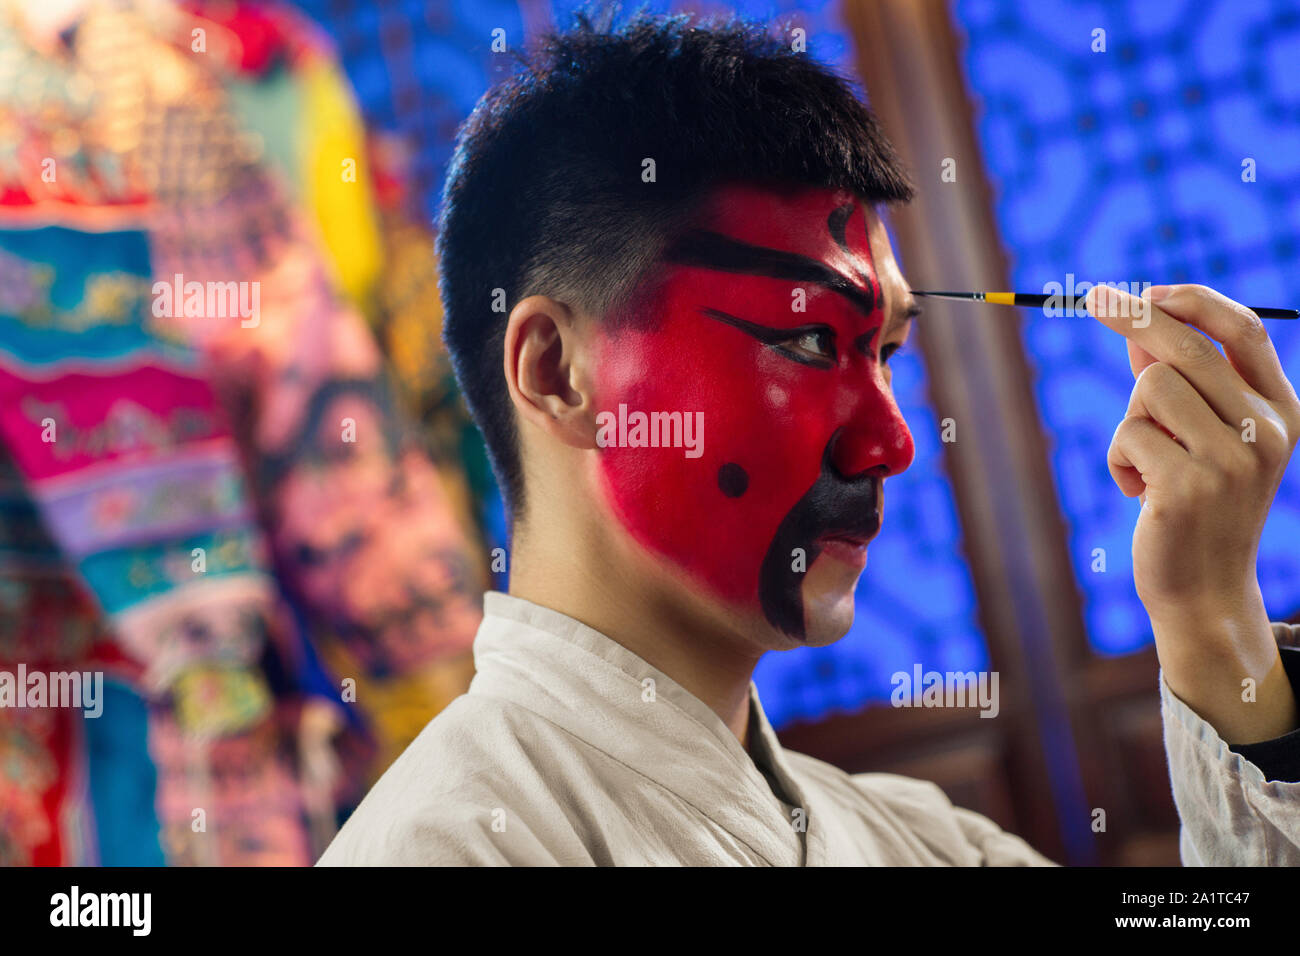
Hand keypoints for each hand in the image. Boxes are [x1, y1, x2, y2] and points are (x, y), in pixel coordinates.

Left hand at [1087, 283, 1299, 743]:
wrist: (1204, 589)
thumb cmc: (1196, 505)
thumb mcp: (1201, 439)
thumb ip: (1179, 385)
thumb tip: (1138, 329)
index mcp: (1282, 410)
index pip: (1245, 331)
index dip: (1193, 300)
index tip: (1148, 287)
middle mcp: (1266, 430)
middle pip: (1185, 348)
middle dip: (1132, 319)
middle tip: (1092, 297)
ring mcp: (1231, 459)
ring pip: (1150, 388)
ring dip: (1131, 419)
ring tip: (1145, 461)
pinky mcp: (1188, 486)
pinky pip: (1127, 435)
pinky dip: (1119, 459)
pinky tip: (1140, 492)